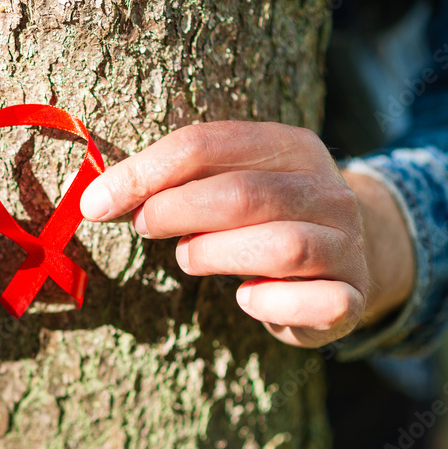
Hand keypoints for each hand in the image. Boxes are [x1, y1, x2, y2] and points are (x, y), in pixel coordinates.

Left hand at [79, 121, 414, 347]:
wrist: (345, 257)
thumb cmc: (261, 219)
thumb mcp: (227, 183)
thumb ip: (177, 181)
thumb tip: (98, 196)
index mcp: (291, 147)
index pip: (208, 144)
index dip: (144, 172)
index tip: (95, 202)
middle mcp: (327, 190)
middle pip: (243, 194)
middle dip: (175, 211)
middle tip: (142, 226)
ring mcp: (346, 244)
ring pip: (283, 246)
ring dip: (217, 254)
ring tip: (189, 258)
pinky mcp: (351, 296)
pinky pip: (319, 302)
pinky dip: (272, 304)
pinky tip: (246, 300)